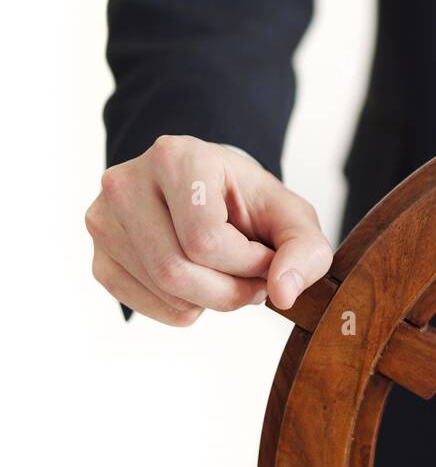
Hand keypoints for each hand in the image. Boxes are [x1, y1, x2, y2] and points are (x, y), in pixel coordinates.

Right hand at [85, 136, 332, 325]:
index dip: (248, 264)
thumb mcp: (291, 214)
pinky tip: (199, 283)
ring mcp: (103, 220)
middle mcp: (126, 182)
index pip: (205, 240)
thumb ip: (306, 249)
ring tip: (228, 275)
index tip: (268, 258)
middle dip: (229, 291)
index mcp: (176, 157)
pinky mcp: (98, 257)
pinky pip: (142, 306)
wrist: (210, 192)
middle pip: (174, 270)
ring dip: (209, 300)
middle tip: (253, 281)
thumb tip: (283, 294)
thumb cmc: (248, 200)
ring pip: (161, 290)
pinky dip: (182, 308)